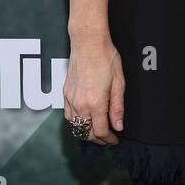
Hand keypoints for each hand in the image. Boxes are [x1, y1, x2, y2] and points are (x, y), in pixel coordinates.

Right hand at [63, 31, 125, 145]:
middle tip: (108, 138)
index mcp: (95, 103)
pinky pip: (69, 115)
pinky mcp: (65, 94)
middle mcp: (80, 104)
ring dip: (86, 132)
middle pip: (86, 132)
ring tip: (97, 131)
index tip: (115, 140)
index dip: (109, 139)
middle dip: (98, 139)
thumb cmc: (105, 58)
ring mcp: (70, 99)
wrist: (88, 43)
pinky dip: (77, 122)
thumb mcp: (119, 83)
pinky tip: (85, 119)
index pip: (100, 131)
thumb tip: (118, 125)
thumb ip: (117, 107)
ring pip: (75, 126)